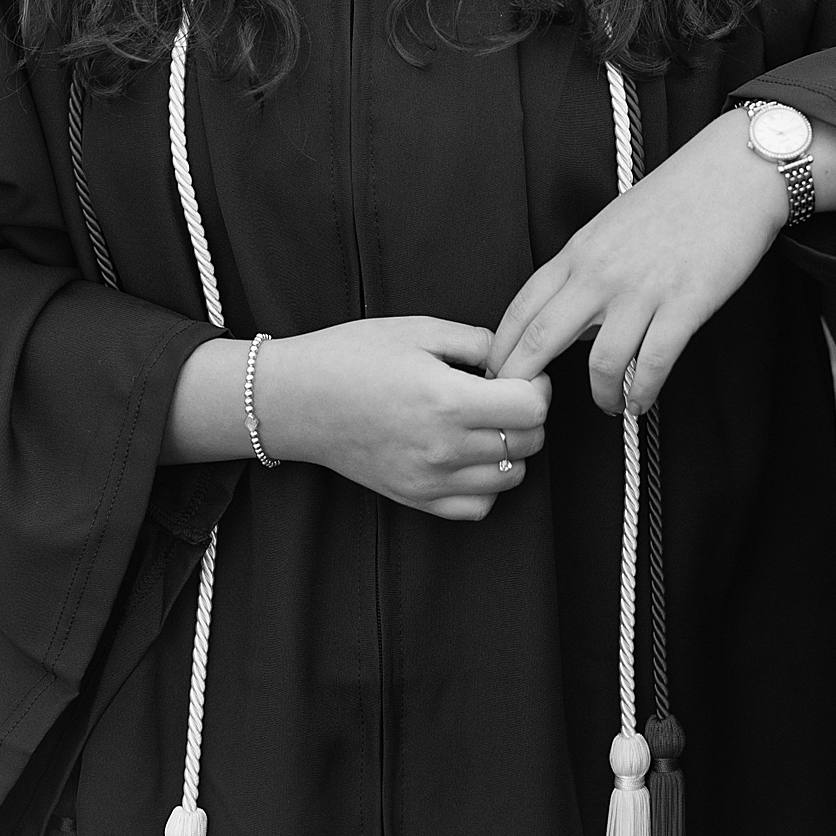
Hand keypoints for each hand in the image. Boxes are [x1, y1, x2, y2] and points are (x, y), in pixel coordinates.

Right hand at [257, 320, 551, 522]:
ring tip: (486, 423)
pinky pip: (479, 506)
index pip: (531, 408)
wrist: (297, 399)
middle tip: (504, 393)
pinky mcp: (416, 498)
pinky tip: (469, 456)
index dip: (537, 386)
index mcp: (448, 399)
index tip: (520, 373)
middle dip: (527, 414)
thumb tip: (512, 358)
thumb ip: (477, 341)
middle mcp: (444, 447)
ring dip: (511, 449)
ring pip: (511, 476)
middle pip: (528, 442)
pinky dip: (487, 484)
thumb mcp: (418, 330)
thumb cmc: (352, 355)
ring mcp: (430, 480)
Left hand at [487, 113, 784, 413]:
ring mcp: (642, 290)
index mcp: (579, 250)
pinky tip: (641, 400)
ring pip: (601, 364)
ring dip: (602, 396)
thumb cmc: (678, 194)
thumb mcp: (612, 225)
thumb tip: (577, 324)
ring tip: (609, 405)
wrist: (734, 172)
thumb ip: (587, 271)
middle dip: (525, 383)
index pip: (522, 309)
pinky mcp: (684, 305)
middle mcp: (601, 273)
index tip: (499, 376)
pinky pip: (652, 365)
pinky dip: (642, 393)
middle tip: (527, 409)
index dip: (503, 350)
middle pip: (541, 340)